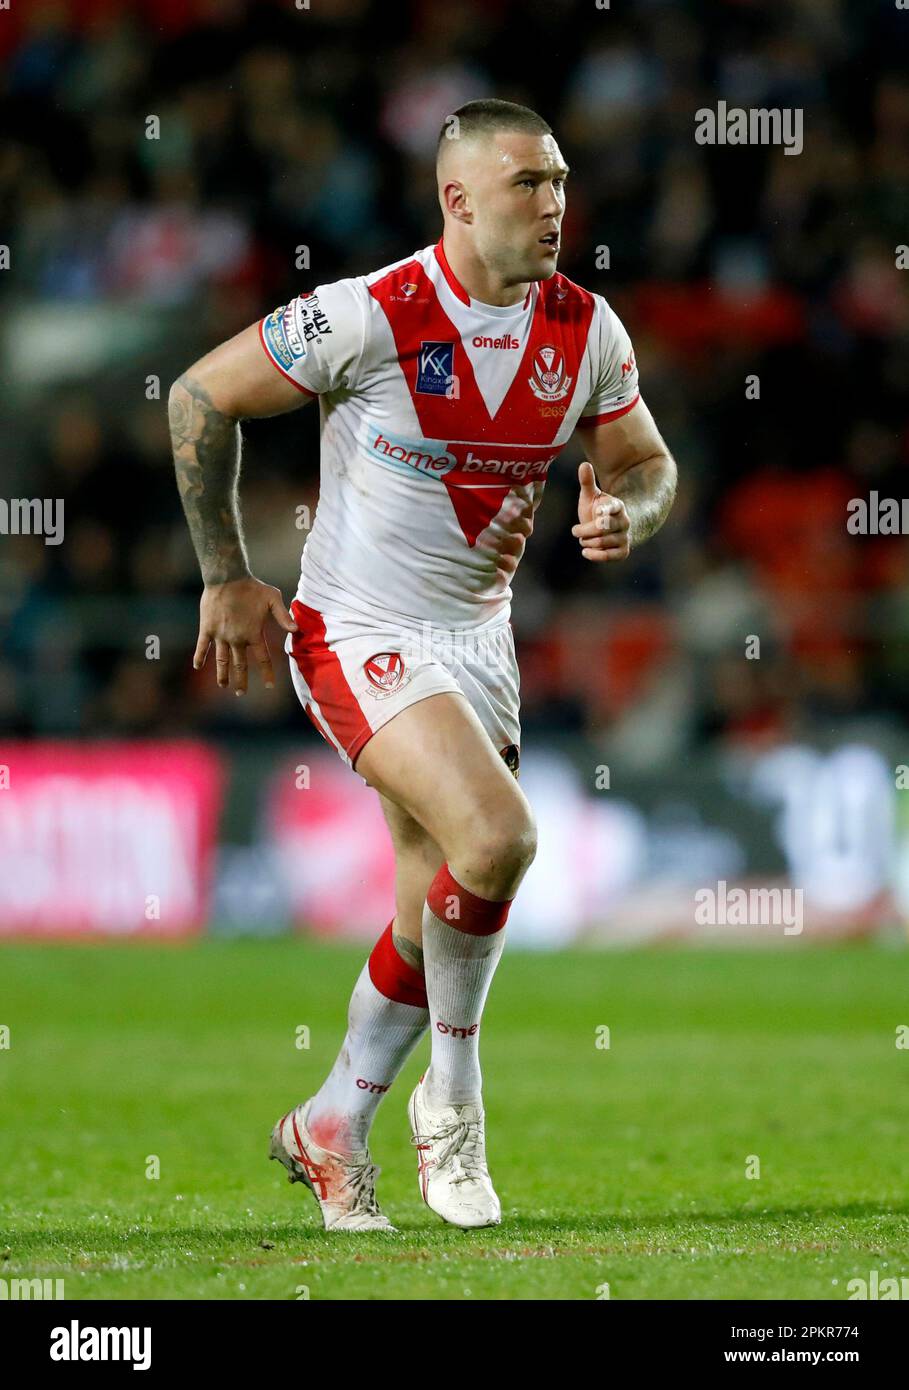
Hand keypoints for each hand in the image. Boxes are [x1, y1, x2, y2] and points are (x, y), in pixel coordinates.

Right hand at [193, 577, 297, 694]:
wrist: (226, 577)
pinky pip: (202, 646)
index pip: (263, 659)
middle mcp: (237, 639)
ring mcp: (220, 635)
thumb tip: (296, 630)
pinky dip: (199, 656)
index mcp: (254, 634)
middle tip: (241, 693)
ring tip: (223, 685)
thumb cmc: (252, 587)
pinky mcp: (207, 628)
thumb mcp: (273, 599)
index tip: (268, 686)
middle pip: (240, 665)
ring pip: (221, 660)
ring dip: (222, 674)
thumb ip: (283, 616)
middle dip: (241, 680)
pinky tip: (197, 666)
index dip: (266, 673)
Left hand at [571, 461, 630, 561]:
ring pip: (602, 542)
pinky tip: (586, 551)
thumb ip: (587, 482)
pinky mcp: (623, 551)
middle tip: (576, 530)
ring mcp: (624, 537)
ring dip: (587, 542)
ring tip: (584, 539)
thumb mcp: (591, 496)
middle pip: (602, 528)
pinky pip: (609, 556)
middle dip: (585, 531)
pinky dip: (595, 555)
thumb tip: (583, 464)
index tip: (597, 512)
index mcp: (617, 505)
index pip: (613, 507)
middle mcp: (624, 521)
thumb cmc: (597, 511)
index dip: (605, 510)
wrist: (611, 530)